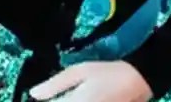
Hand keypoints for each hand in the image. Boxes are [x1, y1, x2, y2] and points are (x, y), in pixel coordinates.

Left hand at [28, 61, 153, 101]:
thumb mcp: (80, 71)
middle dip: (56, 101)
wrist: (137, 82)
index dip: (45, 100)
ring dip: (65, 101)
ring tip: (69, 96)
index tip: (40, 97)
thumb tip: (33, 94)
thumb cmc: (106, 73)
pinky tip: (76, 98)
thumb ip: (55, 85)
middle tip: (58, 96)